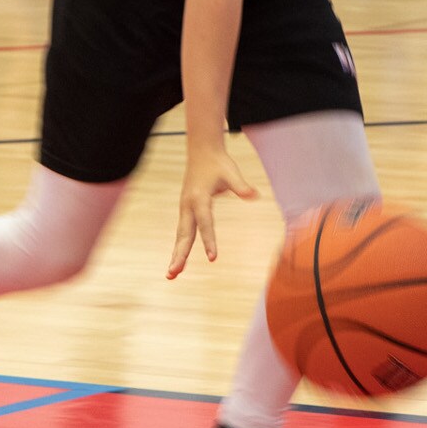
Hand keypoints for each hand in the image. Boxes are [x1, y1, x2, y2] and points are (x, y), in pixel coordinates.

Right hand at [168, 145, 256, 275]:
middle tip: (173, 273)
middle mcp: (188, 205)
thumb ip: (241, 186)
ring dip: (176, 255)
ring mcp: (185, 209)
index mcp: (199, 197)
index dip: (209, 240)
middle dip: (179, 254)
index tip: (213, 258)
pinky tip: (178, 262)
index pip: (205, 222)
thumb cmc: (218, 163)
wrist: (202, 152)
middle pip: (184, 234)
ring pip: (181, 236)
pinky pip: (182, 233)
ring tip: (172, 275)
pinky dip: (179, 247)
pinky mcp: (186, 211)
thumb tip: (254, 195)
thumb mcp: (231, 173)